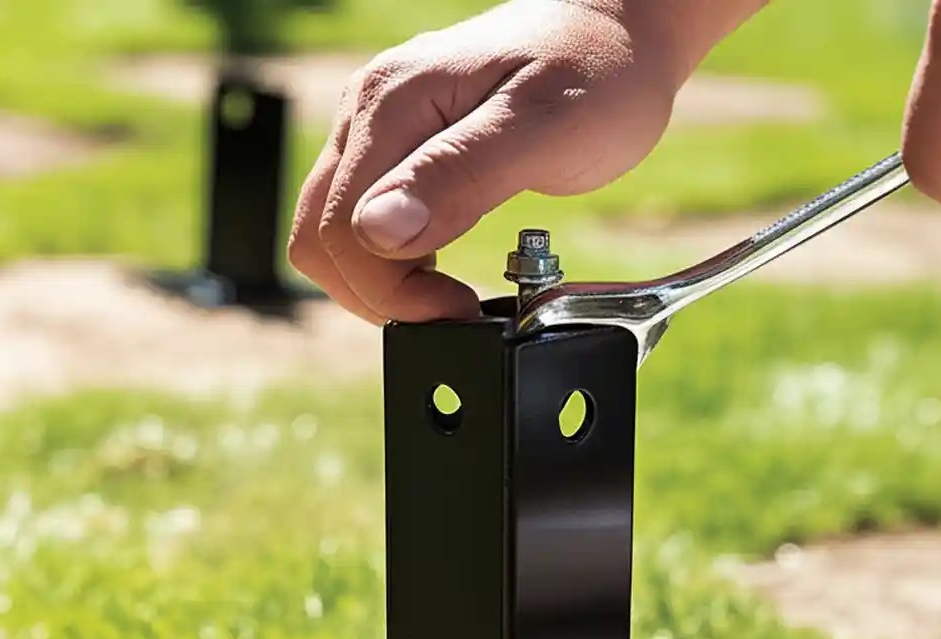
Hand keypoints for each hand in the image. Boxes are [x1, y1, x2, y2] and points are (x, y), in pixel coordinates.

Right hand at [288, 0, 688, 323]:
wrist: (620, 28)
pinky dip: (391, 256)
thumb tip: (378, 230)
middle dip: (379, 293)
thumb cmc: (599, 70)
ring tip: (447, 289)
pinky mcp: (392, 142)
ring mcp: (374, 124)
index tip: (458, 307)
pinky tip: (439, 260)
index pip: (343, 227)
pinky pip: (360, 215)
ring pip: (332, 231)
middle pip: (320, 235)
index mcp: (394, 100)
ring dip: (380, 278)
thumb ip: (457, 176)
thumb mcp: (545, 129)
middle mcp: (367, 108)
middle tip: (453, 307)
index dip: (392, 290)